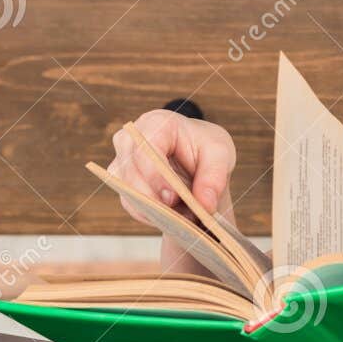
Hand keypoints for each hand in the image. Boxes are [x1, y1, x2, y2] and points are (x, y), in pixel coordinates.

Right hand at [107, 110, 236, 226]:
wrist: (196, 158)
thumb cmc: (205, 148)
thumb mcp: (220, 154)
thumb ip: (215, 178)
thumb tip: (205, 205)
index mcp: (155, 123)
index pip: (144, 150)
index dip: (155, 176)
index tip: (172, 198)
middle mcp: (130, 140)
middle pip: (130, 174)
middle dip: (156, 199)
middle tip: (184, 216)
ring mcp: (122, 162)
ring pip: (128, 193)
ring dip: (157, 210)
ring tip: (185, 217)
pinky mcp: (123, 184)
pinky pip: (132, 206)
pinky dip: (154, 216)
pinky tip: (175, 218)